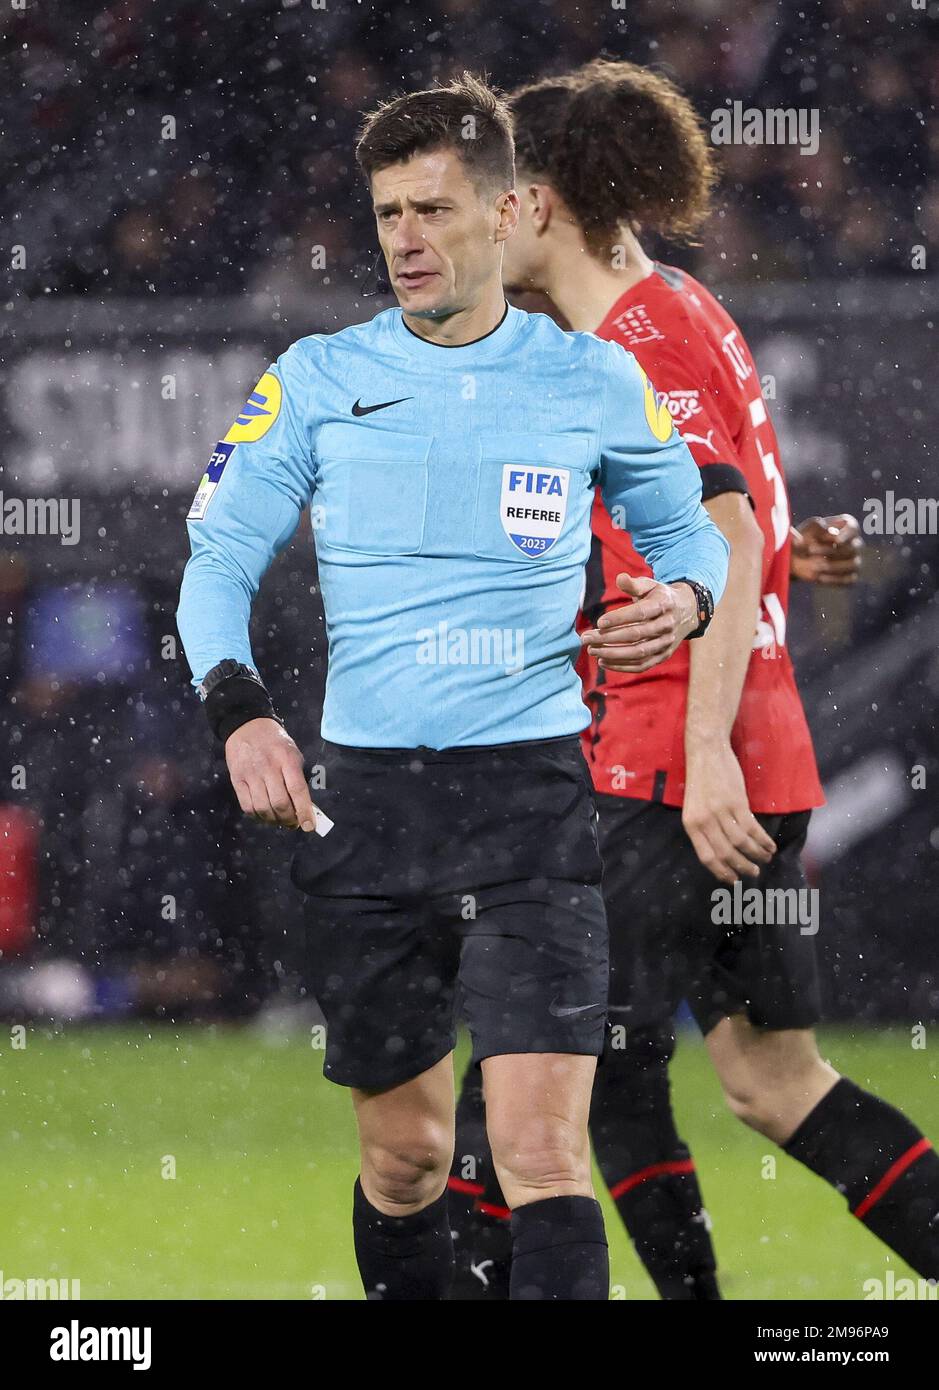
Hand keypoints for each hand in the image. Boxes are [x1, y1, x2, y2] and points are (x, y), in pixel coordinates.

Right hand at [225, 718, 318, 830]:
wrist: (247, 726)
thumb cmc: (276, 743)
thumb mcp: (293, 754)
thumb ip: (298, 778)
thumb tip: (305, 807)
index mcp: (287, 759)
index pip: (297, 790)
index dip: (304, 812)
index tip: (309, 826)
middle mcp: (268, 768)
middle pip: (280, 803)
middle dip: (289, 819)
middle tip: (294, 823)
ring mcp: (251, 775)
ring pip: (263, 808)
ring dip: (274, 820)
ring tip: (280, 820)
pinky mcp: (237, 780)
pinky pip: (247, 806)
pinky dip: (258, 816)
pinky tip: (265, 814)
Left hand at [580, 573, 698, 673]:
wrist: (686, 611)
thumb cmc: (659, 597)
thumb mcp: (650, 585)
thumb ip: (633, 584)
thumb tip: (620, 578)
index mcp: (663, 605)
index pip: (640, 613)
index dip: (619, 618)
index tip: (599, 622)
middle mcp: (667, 625)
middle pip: (636, 634)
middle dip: (608, 638)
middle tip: (586, 638)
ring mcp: (666, 643)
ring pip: (638, 653)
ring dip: (613, 654)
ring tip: (592, 651)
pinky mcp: (663, 656)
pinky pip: (642, 665)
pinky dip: (622, 667)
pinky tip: (603, 662)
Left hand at [682, 741, 775, 883]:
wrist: (706, 751)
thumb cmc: (702, 780)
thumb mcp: (695, 806)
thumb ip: (705, 828)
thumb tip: (722, 852)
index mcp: (690, 824)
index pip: (706, 857)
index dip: (722, 872)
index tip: (733, 880)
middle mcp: (703, 821)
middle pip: (725, 853)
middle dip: (742, 867)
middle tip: (753, 873)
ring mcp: (720, 811)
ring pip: (741, 843)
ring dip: (756, 854)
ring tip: (765, 858)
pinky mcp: (736, 802)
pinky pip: (752, 828)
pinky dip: (762, 840)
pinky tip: (769, 845)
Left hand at [790, 514, 861, 584]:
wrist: (797, 558)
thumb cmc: (806, 537)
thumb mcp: (808, 528)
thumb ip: (816, 525)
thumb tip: (824, 527)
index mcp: (847, 527)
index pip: (853, 529)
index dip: (847, 535)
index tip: (836, 540)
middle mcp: (855, 543)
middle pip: (852, 547)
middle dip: (830, 550)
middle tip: (810, 550)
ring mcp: (854, 560)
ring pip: (854, 564)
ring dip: (834, 566)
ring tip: (814, 566)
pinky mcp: (851, 576)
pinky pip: (849, 580)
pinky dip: (834, 579)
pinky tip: (820, 578)